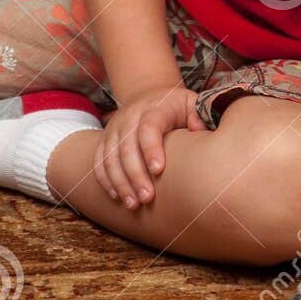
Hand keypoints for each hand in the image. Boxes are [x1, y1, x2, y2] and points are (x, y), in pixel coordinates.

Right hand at [94, 79, 206, 207]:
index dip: (151, 148)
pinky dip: (105, 180)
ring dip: (120, 182)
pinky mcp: (105, 139)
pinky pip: (99, 161)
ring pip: (110, 156)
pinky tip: (117, 196)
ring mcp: (114, 128)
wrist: (150, 95)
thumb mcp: (193, 104)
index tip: (158, 170)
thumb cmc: (178, 107)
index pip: (149, 127)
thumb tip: (201, 130)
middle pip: (127, 146)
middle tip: (147, 198)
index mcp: (155, 107)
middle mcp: (130, 116)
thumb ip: (200, 116)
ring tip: (134, 204)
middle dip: (135, 175)